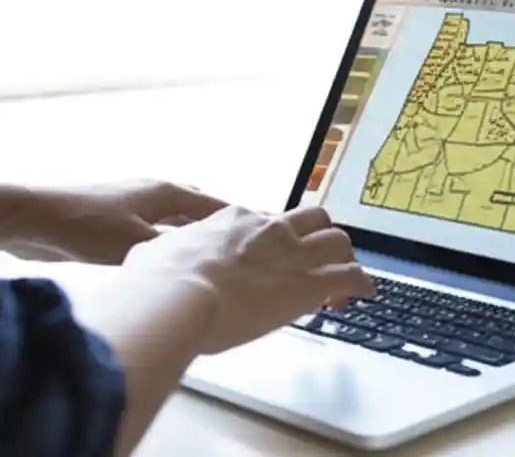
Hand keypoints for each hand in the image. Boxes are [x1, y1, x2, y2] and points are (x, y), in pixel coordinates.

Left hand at [0, 180, 228, 264]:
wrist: (29, 218)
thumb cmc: (84, 227)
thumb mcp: (137, 245)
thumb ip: (177, 255)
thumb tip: (213, 265)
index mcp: (167, 192)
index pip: (218, 207)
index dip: (242, 222)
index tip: (267, 237)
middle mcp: (155, 194)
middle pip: (199, 214)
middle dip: (221, 233)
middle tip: (243, 256)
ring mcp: (134, 207)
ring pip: (176, 226)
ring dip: (193, 242)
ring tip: (213, 266)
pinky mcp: (113, 223)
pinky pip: (155, 236)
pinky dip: (169, 250)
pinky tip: (170, 269)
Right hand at [123, 205, 374, 352]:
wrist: (178, 297)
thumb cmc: (159, 283)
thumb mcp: (152, 254)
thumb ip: (162, 254)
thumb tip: (151, 259)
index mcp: (233, 221)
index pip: (266, 222)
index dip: (274, 239)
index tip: (272, 256)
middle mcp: (269, 229)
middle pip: (311, 218)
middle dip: (317, 235)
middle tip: (316, 257)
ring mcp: (294, 252)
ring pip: (337, 239)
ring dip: (343, 256)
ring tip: (344, 275)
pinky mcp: (311, 281)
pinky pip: (351, 276)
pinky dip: (361, 284)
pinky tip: (363, 293)